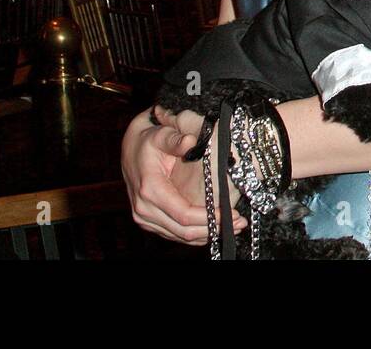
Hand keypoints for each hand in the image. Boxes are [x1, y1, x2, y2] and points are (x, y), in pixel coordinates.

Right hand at [121, 108, 244, 244]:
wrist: (130, 147)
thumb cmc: (148, 140)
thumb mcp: (160, 134)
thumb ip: (175, 139)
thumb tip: (190, 141)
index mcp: (149, 190)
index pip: (184, 215)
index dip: (209, 217)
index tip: (230, 213)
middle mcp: (144, 209)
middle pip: (184, 231)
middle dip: (214, 229)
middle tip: (240, 223)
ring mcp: (145, 218)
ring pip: (180, 237)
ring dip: (208, 234)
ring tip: (234, 226)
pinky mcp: (149, 222)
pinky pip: (175, 234)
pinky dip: (196, 235)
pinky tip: (215, 228)